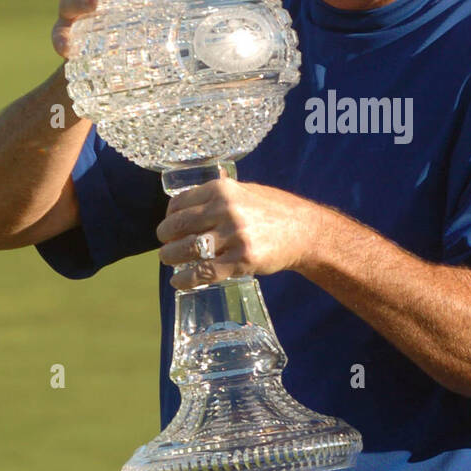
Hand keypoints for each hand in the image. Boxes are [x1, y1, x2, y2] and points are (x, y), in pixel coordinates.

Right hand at [51, 0, 144, 58]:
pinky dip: (62, 41)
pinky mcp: (65, 39)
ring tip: (94, 3)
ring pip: (70, 1)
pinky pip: (60, 38)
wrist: (100, 62)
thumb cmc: (129, 28)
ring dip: (81, 1)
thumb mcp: (154, 12)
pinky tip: (68, 48)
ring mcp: (71, 13)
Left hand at [155, 178, 324, 289]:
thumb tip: (188, 196)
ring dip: (170, 258)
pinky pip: (204, 272)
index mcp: (222, 189)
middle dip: (165, 239)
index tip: (169, 226)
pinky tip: (179, 281)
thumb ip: (218, 192)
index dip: (168, 217)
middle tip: (166, 246)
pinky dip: (185, 279)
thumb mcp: (245, 190)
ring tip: (170, 261)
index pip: (178, 203)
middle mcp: (226, 209)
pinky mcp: (242, 260)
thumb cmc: (273, 210)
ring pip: (186, 250)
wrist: (304, 231)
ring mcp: (235, 236)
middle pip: (177, 227)